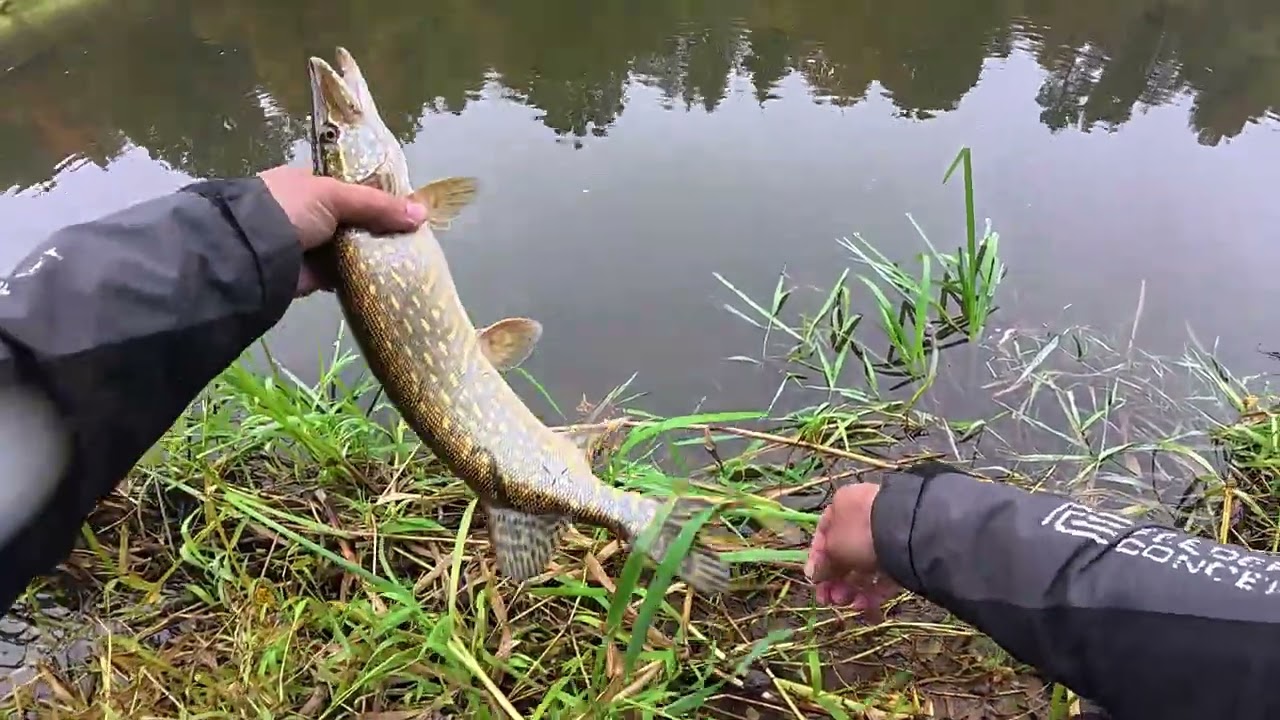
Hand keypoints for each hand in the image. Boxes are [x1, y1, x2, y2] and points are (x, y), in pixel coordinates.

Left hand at [259, 166, 428, 295]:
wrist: (252, 253)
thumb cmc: (290, 209)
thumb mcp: (335, 195)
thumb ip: (377, 205)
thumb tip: (422, 214)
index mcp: (309, 183)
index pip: (352, 187)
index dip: (379, 196)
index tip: (408, 208)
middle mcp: (309, 212)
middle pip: (355, 218)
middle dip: (380, 227)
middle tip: (413, 235)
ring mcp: (311, 243)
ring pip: (351, 247)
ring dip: (374, 252)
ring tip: (409, 256)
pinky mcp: (313, 274)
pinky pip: (344, 272)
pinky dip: (362, 274)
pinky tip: (389, 275)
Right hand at [804, 482, 901, 621]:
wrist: (906, 532)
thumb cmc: (859, 533)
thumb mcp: (833, 548)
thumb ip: (822, 564)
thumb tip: (814, 574)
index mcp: (842, 506)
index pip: (823, 534)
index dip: (816, 560)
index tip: (813, 580)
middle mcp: (864, 517)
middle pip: (844, 554)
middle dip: (836, 580)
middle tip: (831, 600)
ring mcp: (885, 535)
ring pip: (864, 567)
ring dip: (853, 589)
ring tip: (850, 604)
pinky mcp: (903, 554)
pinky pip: (884, 574)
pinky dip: (874, 591)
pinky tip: (866, 605)